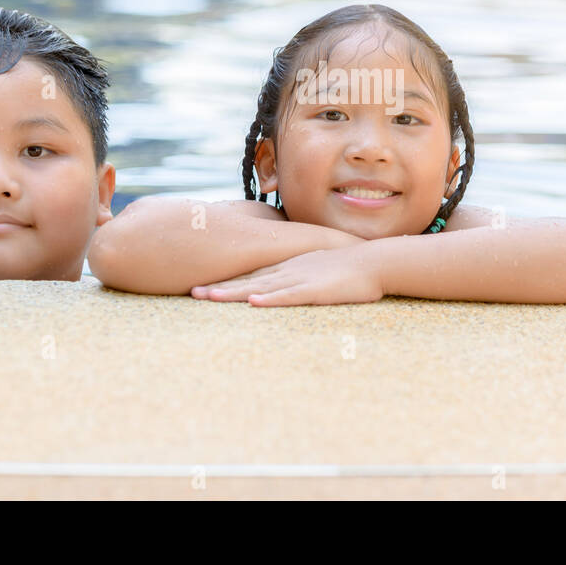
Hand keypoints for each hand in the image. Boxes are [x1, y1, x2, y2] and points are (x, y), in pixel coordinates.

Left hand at [189, 248, 382, 305]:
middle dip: (219, 287)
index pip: (248, 275)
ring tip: (209, 297)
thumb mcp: (313, 270)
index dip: (224, 280)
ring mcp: (299, 279)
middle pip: (247, 280)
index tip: (199, 285)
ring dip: (235, 293)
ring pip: (261, 287)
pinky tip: (254, 302)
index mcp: (285, 268)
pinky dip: (271, 299)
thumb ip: (295, 278)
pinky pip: (290, 295)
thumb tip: (276, 289)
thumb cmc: (345, 269)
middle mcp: (286, 271)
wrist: (373, 262)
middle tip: (192, 292)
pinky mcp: (315, 290)